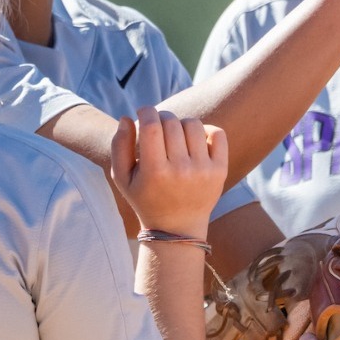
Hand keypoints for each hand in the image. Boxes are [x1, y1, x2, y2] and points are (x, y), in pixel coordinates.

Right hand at [109, 106, 227, 236]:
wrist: (177, 228)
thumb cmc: (146, 199)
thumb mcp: (122, 178)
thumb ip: (119, 146)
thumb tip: (127, 117)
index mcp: (154, 171)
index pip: (152, 126)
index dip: (146, 111)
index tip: (143, 112)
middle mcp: (181, 170)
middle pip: (171, 122)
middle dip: (161, 117)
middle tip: (157, 127)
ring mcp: (203, 170)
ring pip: (193, 124)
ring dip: (181, 123)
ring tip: (174, 135)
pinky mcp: (220, 170)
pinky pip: (217, 134)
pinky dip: (205, 130)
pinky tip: (194, 139)